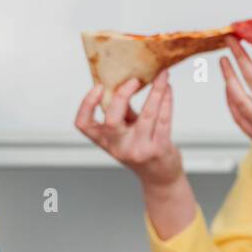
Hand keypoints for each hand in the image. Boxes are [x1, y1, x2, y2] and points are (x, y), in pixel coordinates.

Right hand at [75, 72, 184, 188]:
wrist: (160, 177)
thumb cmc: (140, 148)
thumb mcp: (125, 133)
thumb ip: (122, 112)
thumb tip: (125, 78)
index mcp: (105, 141)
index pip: (84, 124)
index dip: (86, 104)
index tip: (98, 87)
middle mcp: (119, 148)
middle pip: (112, 120)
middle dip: (122, 96)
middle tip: (134, 80)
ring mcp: (139, 150)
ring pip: (147, 115)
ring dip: (156, 91)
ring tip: (162, 74)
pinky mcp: (159, 149)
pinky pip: (164, 119)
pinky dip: (166, 100)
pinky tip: (167, 88)